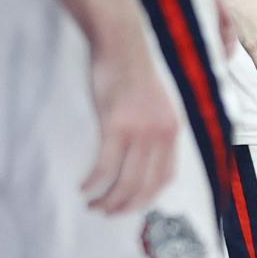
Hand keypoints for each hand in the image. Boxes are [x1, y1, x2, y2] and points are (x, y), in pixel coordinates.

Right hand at [81, 26, 183, 212]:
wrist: (121, 45)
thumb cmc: (133, 73)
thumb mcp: (156, 105)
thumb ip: (155, 130)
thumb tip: (144, 156)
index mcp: (172, 131)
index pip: (165, 177)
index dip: (147, 197)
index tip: (130, 205)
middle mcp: (161, 135)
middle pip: (145, 186)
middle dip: (124, 206)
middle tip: (106, 212)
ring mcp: (139, 132)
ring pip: (125, 181)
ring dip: (107, 199)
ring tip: (93, 204)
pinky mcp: (116, 126)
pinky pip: (105, 166)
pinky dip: (94, 182)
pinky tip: (84, 187)